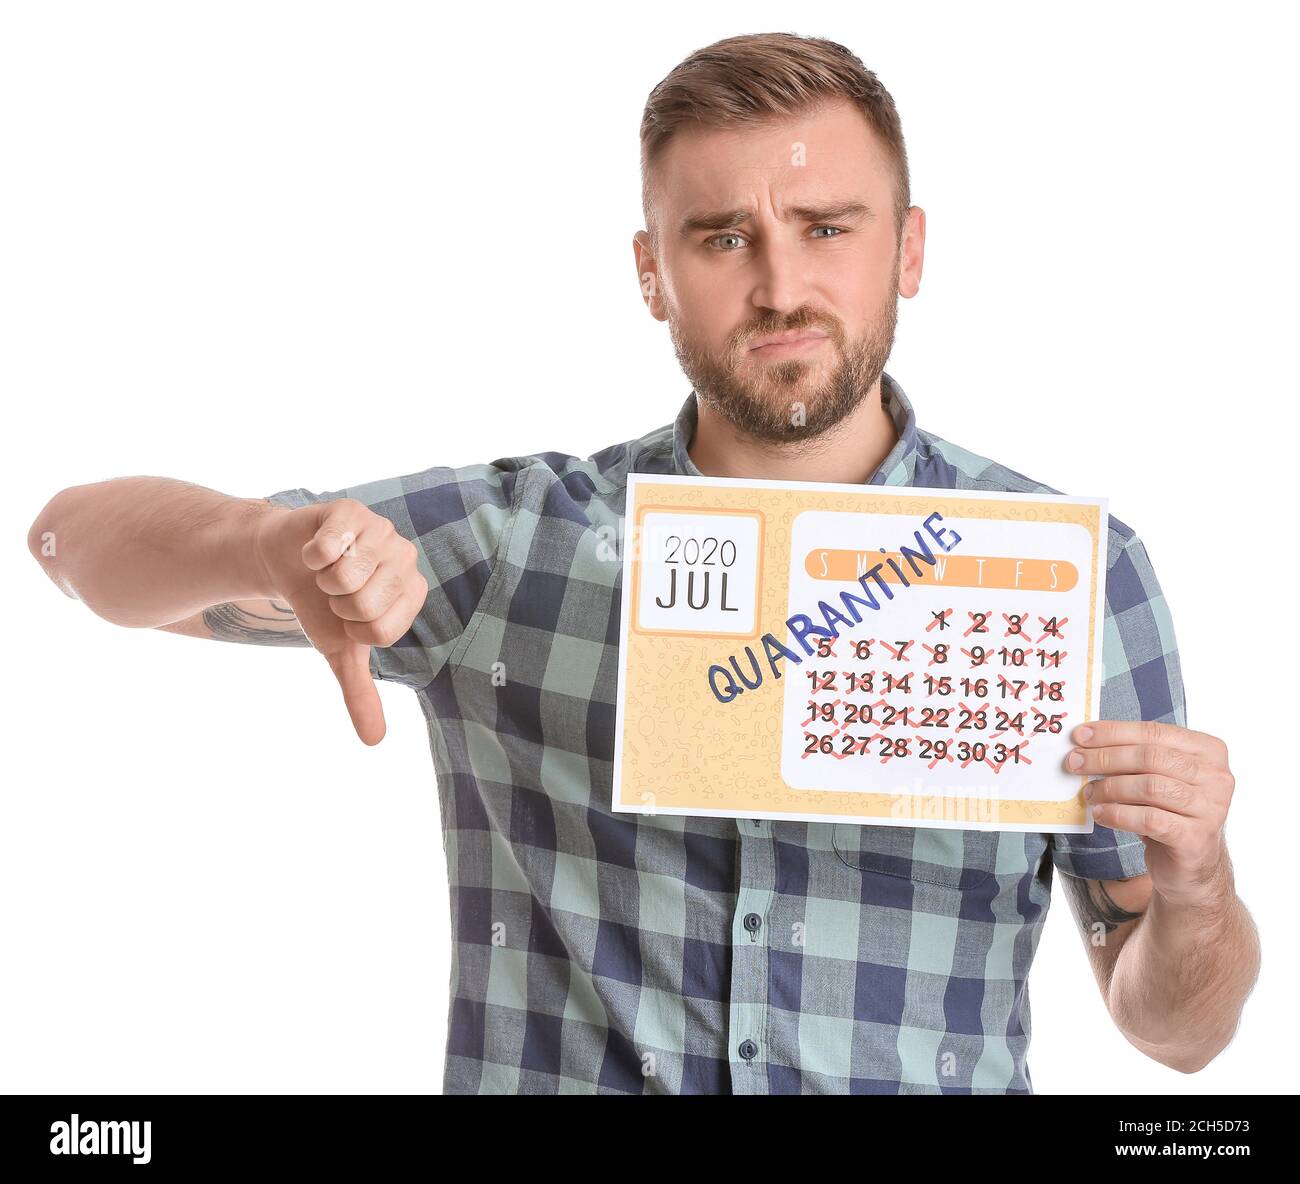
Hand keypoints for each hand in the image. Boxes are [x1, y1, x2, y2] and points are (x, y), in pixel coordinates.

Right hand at [252, 500, 426, 744]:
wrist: (284, 561)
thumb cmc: (320, 606)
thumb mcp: (340, 651)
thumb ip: (361, 692)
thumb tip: (374, 742)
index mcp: (411, 594)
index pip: (381, 631)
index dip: (351, 629)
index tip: (346, 616)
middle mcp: (406, 559)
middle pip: (365, 604)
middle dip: (336, 604)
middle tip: (334, 590)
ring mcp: (382, 530)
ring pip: (346, 576)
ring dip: (323, 579)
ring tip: (327, 569)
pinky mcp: (352, 510)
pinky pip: (328, 547)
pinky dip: (310, 556)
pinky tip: (315, 549)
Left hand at [1065, 720, 1235, 906]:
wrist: (1191, 864)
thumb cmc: (1168, 811)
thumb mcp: (1156, 777)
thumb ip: (1133, 756)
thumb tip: (1085, 743)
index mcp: (1209, 751)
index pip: (1155, 732)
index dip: (1113, 732)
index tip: (1080, 735)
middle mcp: (1217, 777)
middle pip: (1151, 757)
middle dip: (1106, 758)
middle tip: (1074, 763)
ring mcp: (1211, 809)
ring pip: (1150, 787)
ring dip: (1110, 788)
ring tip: (1088, 793)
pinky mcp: (1197, 838)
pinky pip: (1149, 819)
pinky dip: (1118, 815)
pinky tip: (1100, 815)